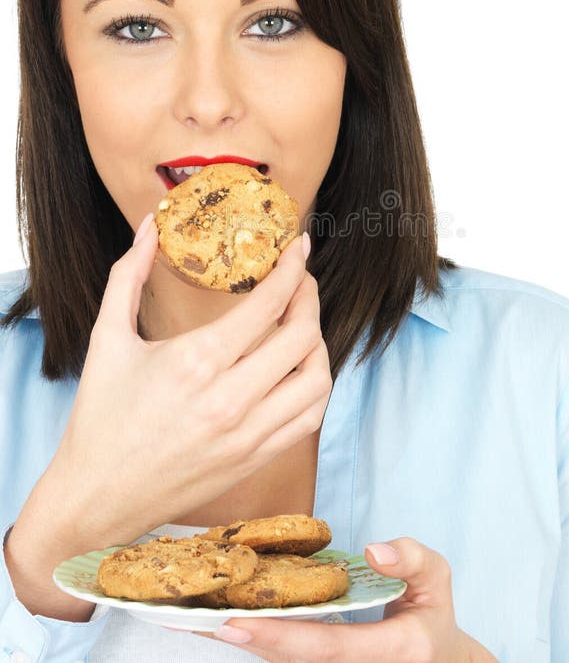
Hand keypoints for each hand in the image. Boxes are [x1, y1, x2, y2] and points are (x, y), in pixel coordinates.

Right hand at [34, 218, 330, 549]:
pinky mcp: (254, 460)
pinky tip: (297, 369)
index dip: (292, 268)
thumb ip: (129, 274)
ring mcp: (247, 435)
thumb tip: (150, 225)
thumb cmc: (98, 417)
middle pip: (303, 337)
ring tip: (301, 325)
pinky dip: (314, 386)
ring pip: (316, 379)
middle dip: (309, 298)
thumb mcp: (107, 338)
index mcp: (195, 362)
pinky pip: (308, 417)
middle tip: (300, 281)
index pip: (268, 304)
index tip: (299, 247)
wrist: (95, 499)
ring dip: (317, 343)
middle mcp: (229, 400)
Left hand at [198, 538, 497, 661]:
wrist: (433, 662)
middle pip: (288, 661)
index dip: (280, 637)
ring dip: (233, 638)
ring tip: (185, 613)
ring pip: (277, 662)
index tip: (234, 622)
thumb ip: (412, 559)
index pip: (328, 647)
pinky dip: (248, 636)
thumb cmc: (432, 615)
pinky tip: (213, 615)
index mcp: (391, 653)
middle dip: (238, 639)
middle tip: (188, 616)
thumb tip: (373, 549)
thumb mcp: (437, 580)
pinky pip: (280, 655)